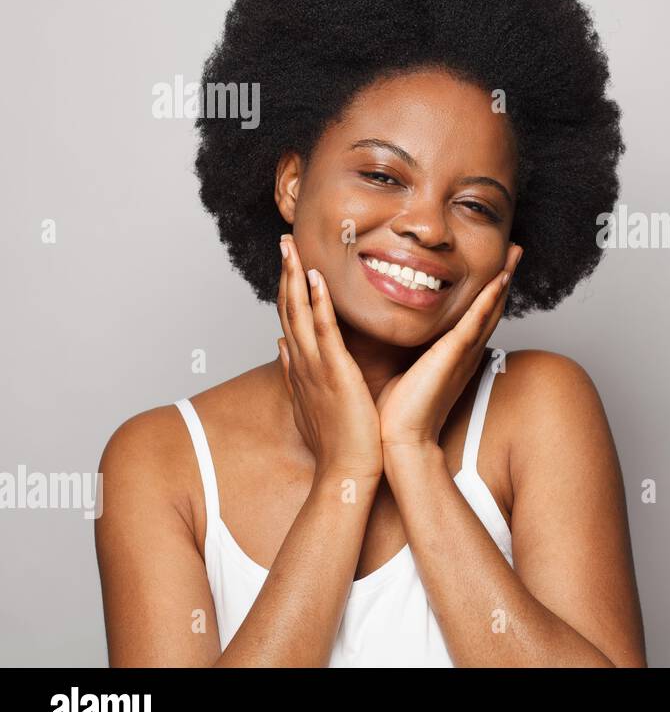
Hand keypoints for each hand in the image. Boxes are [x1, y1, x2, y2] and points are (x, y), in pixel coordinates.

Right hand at [276, 233, 383, 479]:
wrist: (346, 470)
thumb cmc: (337, 440)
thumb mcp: (311, 401)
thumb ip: (295, 372)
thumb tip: (281, 348)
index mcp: (301, 368)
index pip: (290, 320)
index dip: (286, 290)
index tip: (287, 262)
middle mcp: (302, 362)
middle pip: (288, 309)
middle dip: (285, 273)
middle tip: (283, 241)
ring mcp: (315, 366)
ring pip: (299, 313)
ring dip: (294, 278)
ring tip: (291, 247)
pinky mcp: (334, 372)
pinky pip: (323, 330)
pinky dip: (317, 302)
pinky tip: (315, 277)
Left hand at [375, 243, 521, 447]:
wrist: (401, 437)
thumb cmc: (400, 412)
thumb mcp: (406, 370)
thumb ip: (407, 352)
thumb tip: (392, 335)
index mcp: (457, 356)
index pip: (477, 315)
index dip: (489, 290)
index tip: (495, 266)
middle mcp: (467, 351)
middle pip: (492, 307)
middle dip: (504, 276)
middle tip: (515, 249)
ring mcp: (464, 352)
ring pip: (491, 308)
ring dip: (504, 278)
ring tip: (515, 253)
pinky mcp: (456, 354)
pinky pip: (478, 320)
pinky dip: (490, 298)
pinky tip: (500, 277)